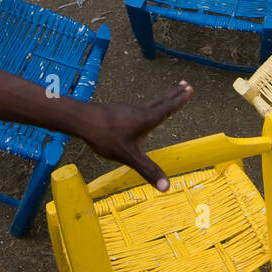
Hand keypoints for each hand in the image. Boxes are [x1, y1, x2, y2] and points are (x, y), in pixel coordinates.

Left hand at [79, 82, 193, 190]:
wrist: (82, 120)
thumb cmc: (106, 137)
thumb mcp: (128, 157)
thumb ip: (147, 171)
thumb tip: (167, 187)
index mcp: (146, 119)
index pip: (167, 108)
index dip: (180, 99)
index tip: (190, 89)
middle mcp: (140, 111)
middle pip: (161, 100)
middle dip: (174, 93)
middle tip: (185, 84)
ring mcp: (128, 109)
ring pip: (150, 102)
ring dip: (163, 98)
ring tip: (169, 96)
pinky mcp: (118, 111)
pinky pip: (139, 107)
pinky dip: (149, 105)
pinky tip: (142, 112)